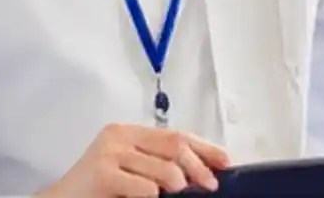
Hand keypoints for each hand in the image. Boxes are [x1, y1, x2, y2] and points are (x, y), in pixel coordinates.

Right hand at [36, 123, 229, 197]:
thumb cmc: (97, 190)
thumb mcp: (129, 169)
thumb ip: (156, 163)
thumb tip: (200, 170)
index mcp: (127, 132)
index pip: (175, 133)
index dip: (204, 146)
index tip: (225, 161)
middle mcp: (118, 136)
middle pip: (174, 146)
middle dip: (199, 167)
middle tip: (210, 185)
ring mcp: (110, 153)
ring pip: (164, 170)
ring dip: (178, 186)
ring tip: (180, 194)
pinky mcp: (103, 174)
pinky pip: (144, 188)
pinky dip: (152, 197)